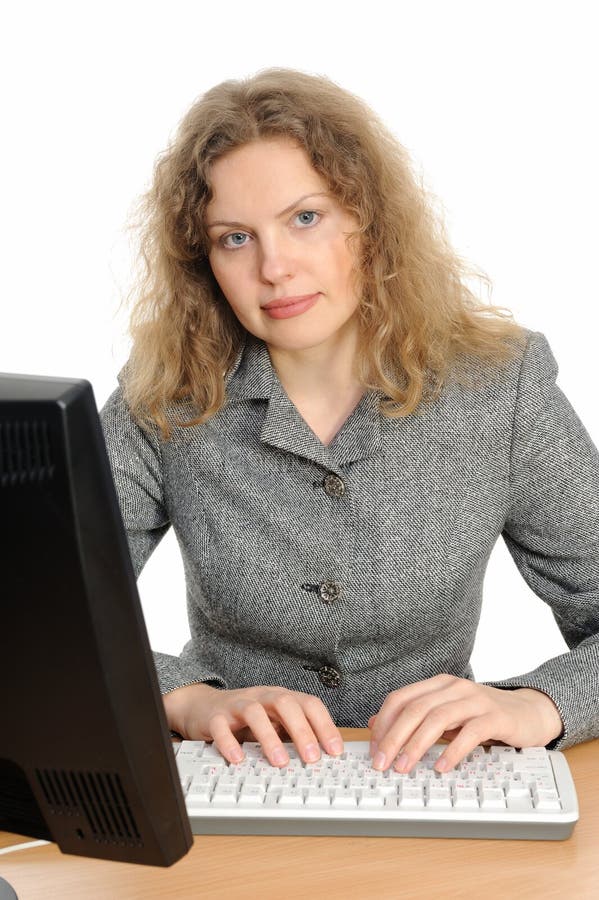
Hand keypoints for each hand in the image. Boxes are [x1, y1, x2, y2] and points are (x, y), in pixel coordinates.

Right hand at [163, 682, 343, 766]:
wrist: (205, 707)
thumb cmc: (247, 718)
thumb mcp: (275, 723)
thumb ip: (294, 736)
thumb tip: (323, 758)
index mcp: (281, 698)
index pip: (309, 704)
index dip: (324, 725)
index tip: (335, 751)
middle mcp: (262, 697)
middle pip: (285, 704)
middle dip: (301, 730)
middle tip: (312, 758)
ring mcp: (238, 705)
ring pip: (255, 712)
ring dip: (269, 738)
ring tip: (280, 763)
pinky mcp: (215, 716)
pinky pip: (221, 726)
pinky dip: (229, 742)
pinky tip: (238, 759)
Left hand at [368, 674, 563, 773]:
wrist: (528, 712)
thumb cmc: (482, 716)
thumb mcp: (445, 715)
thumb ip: (415, 718)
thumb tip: (375, 725)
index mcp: (438, 685)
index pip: (400, 698)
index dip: (383, 723)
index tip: (373, 748)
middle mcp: (454, 688)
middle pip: (415, 709)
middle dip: (394, 737)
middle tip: (381, 763)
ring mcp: (475, 700)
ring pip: (437, 718)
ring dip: (416, 745)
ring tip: (404, 767)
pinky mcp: (496, 717)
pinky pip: (470, 733)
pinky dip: (453, 751)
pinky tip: (441, 767)